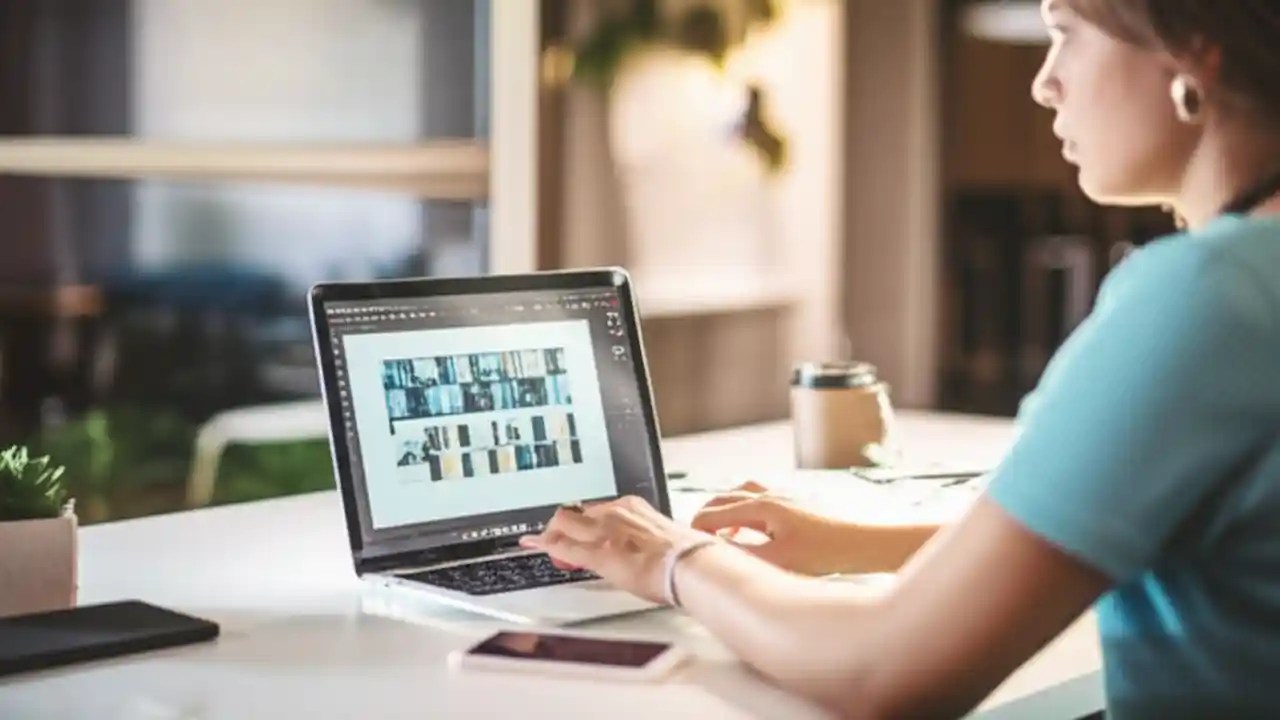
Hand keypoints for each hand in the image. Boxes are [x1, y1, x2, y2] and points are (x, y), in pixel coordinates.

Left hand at [519, 496, 716, 603]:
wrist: (690, 565)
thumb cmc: (687, 556)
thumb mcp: (665, 537)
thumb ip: (649, 539)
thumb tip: (652, 550)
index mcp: (634, 507)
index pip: (600, 509)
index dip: (587, 520)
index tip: (585, 526)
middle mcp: (615, 512)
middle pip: (577, 512)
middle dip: (565, 523)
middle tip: (559, 535)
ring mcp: (602, 531)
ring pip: (564, 522)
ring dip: (553, 532)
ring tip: (544, 540)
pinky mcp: (595, 552)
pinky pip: (561, 544)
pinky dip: (544, 543)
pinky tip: (533, 544)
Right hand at [692, 482, 858, 575]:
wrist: (861, 543)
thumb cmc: (824, 553)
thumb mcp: (778, 561)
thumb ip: (742, 556)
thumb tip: (715, 553)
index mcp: (761, 507)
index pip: (715, 512)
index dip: (696, 528)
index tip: (686, 543)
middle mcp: (770, 495)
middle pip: (725, 497)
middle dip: (706, 515)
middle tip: (697, 535)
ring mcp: (784, 495)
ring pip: (743, 492)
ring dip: (728, 508)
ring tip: (724, 530)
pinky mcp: (797, 500)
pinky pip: (761, 495)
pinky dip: (747, 507)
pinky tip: (755, 527)